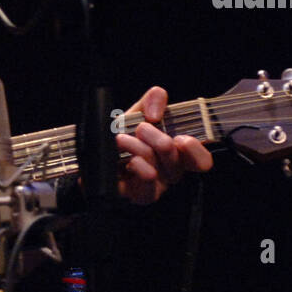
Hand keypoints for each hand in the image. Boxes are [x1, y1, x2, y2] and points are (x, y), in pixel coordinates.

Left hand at [116, 86, 212, 204]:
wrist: (91, 154)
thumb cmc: (119, 137)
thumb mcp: (136, 114)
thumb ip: (151, 100)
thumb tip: (158, 95)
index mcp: (175, 153)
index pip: (200, 161)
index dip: (196, 152)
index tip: (182, 139)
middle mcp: (167, 173)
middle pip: (177, 163)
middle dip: (159, 141)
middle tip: (141, 128)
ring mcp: (153, 187)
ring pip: (159, 173)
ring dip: (141, 151)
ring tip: (122, 139)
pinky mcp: (135, 196)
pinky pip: (147, 190)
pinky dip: (140, 170)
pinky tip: (130, 161)